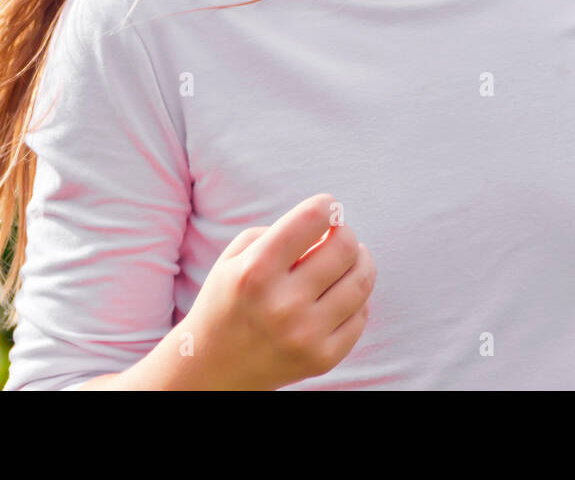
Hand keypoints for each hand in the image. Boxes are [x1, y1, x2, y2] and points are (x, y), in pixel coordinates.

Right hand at [178, 193, 375, 390]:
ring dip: (360, 261)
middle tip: (337, 236)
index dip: (327, 206)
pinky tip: (339, 293)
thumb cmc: (228, 300)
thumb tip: (330, 228)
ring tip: (348, 260)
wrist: (212, 368)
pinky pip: (361, 315)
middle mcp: (282, 304)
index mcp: (255, 270)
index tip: (328, 209)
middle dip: (345, 233)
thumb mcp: (235, 257)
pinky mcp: (323, 359)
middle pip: (345, 247)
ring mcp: (305, 335)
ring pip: (361, 280)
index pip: (312, 219)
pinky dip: (356, 298)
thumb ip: (280, 231)